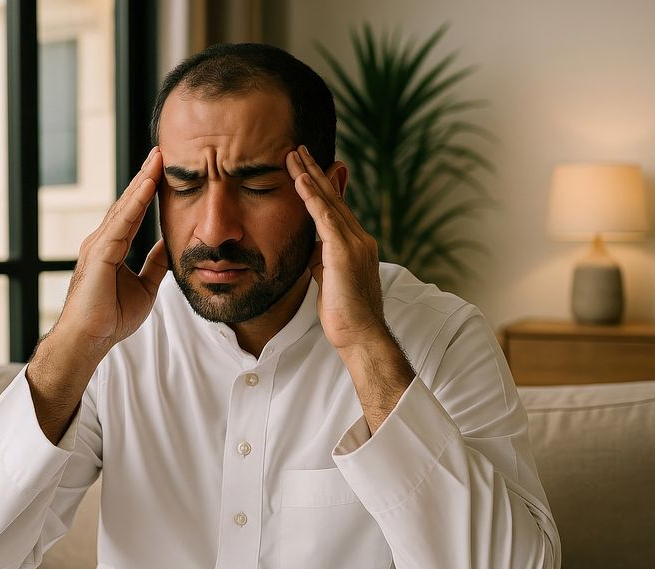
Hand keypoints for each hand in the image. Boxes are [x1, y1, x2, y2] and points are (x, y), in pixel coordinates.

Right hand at [28, 146, 166, 443]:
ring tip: (158, 158)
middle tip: (162, 151)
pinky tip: (148, 186)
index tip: (165, 168)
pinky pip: (121, 224)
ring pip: (124, 207)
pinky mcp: (98, 254)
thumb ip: (155, 265)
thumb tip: (170, 247)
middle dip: (145, 176)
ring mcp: (97, 245)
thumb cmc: (111, 317)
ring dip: (142, 182)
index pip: (134, 212)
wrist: (90, 340)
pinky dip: (135, 203)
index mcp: (112, 247)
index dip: (149, 190)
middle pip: (128, 202)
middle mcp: (102, 241)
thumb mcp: (145, 287)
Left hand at [286, 145, 385, 352]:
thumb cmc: (344, 313)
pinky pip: (325, 218)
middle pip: (334, 197)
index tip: (306, 167)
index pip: (335, 207)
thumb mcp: (328, 278)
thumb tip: (311, 248)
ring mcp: (355, 243)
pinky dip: (312, 197)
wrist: (360, 334)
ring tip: (294, 155)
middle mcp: (359, 238)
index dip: (320, 185)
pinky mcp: (344, 252)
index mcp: (356, 244)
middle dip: (315, 171)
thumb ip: (321, 258)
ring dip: (310, 176)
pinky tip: (300, 180)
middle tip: (299, 148)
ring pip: (329, 201)